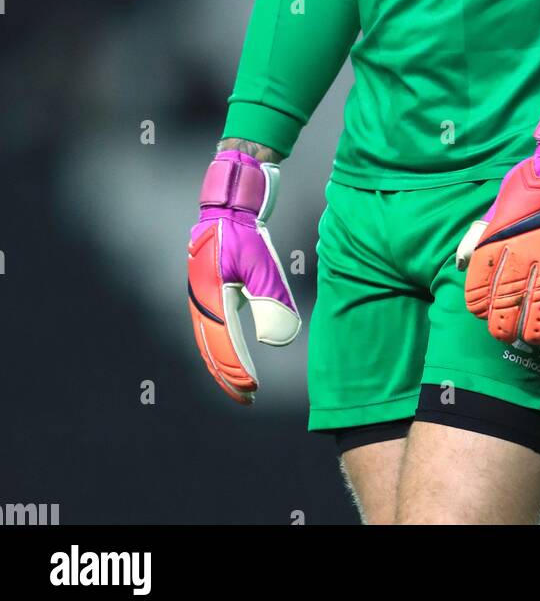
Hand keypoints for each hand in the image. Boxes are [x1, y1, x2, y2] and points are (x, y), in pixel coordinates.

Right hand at [188, 149, 300, 403]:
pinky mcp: (209, 289)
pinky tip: (235, 353)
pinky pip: (212, 326)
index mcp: (210, 296)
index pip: (223, 344)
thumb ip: (270, 300)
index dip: (237, 370)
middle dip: (227, 374)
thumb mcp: (262, 264)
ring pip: (209, 339)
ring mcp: (202, 295)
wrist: (230, 204)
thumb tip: (277, 341)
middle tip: (246, 396)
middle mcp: (201, 299)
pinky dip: (221, 345)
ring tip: (240, 382)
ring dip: (223, 362)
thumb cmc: (245, 232)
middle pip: (211, 347)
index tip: (252, 389)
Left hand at [456, 94, 539, 346]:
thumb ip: (483, 237)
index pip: (479, 291)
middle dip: (504, 329)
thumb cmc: (531, 184)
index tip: (484, 313)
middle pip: (507, 310)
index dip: (480, 309)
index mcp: (498, 243)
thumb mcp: (497, 207)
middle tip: (507, 333)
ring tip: (535, 336)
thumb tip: (466, 262)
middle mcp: (523, 257)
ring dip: (536, 332)